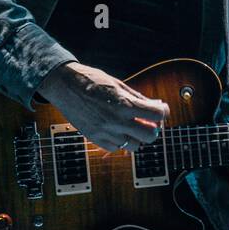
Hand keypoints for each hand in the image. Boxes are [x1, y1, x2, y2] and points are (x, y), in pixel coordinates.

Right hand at [36, 62, 168, 153]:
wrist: (65, 86)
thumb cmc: (92, 81)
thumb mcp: (119, 85)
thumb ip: (138, 98)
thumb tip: (156, 105)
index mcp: (124, 104)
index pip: (156, 115)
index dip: (163, 112)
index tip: (161, 109)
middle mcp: (116, 121)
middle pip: (149, 135)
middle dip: (153, 128)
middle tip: (149, 121)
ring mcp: (105, 132)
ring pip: (134, 146)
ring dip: (137, 136)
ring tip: (131, 125)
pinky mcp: (95, 138)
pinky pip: (116, 148)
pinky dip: (121, 142)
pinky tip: (118, 130)